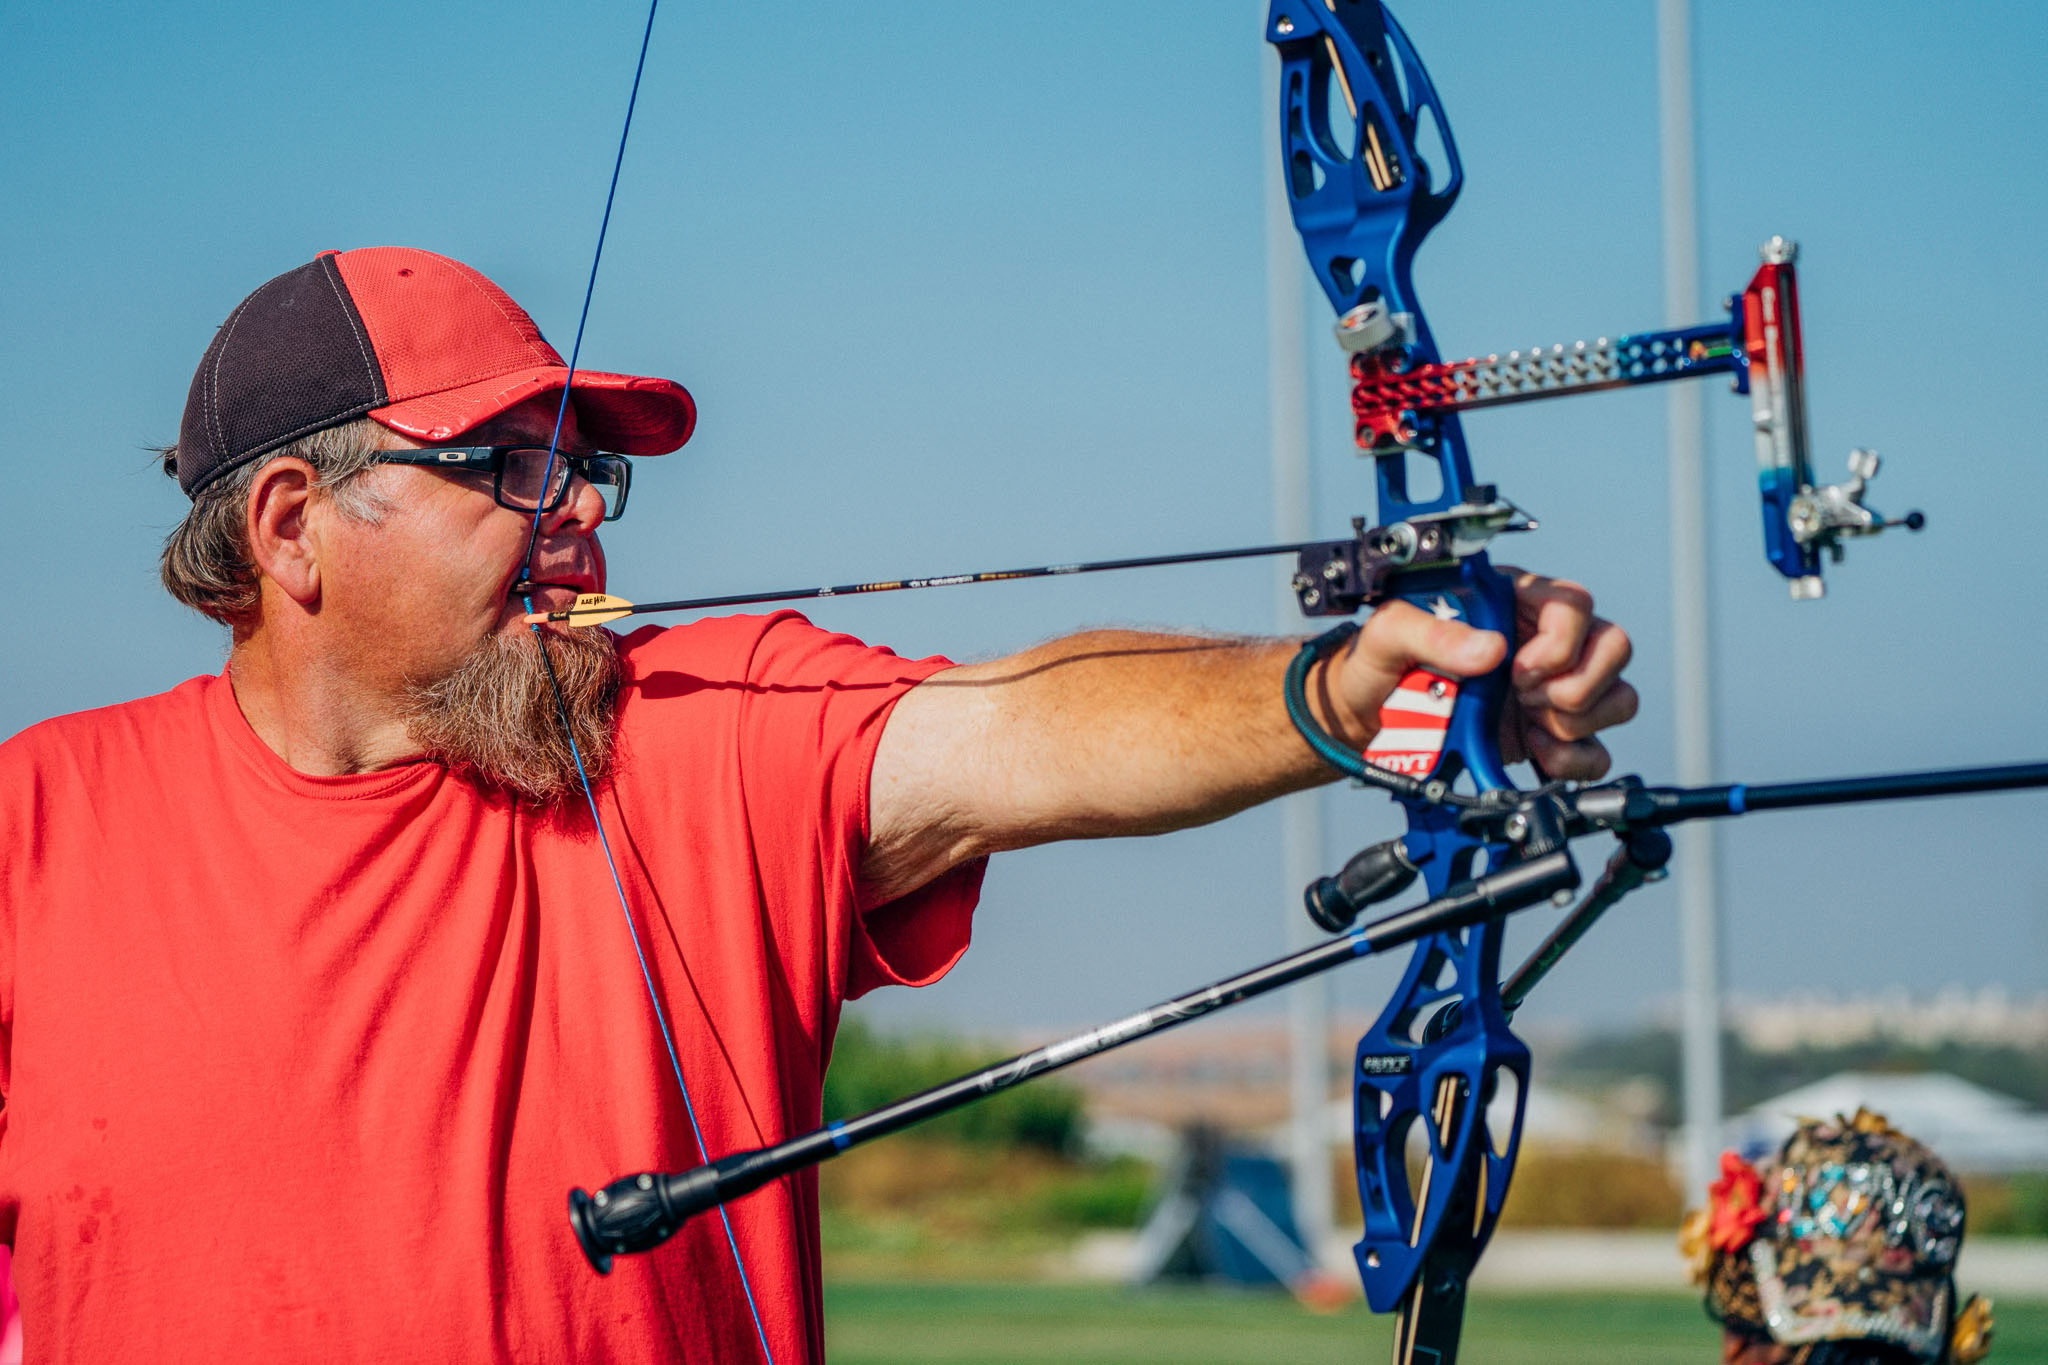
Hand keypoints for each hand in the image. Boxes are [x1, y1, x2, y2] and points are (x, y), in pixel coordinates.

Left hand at [1322, 567, 1636, 780]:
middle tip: (1523, 697)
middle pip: (1613, 647)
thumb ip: (1431, 632)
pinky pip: (1597, 750)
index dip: (1559, 642)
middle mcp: (1543, 641)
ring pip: (1618, 698)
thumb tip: (1490, 649)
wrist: (1366, 720)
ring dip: (1578, 720)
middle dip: (1576, 683)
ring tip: (1528, 725)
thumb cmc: (1379, 664)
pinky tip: (1535, 753)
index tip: (1515, 669)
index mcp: (1513, 602)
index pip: (1575, 603)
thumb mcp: (1388, 635)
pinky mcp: (1549, 735)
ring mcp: (1551, 688)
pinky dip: (1575, 760)